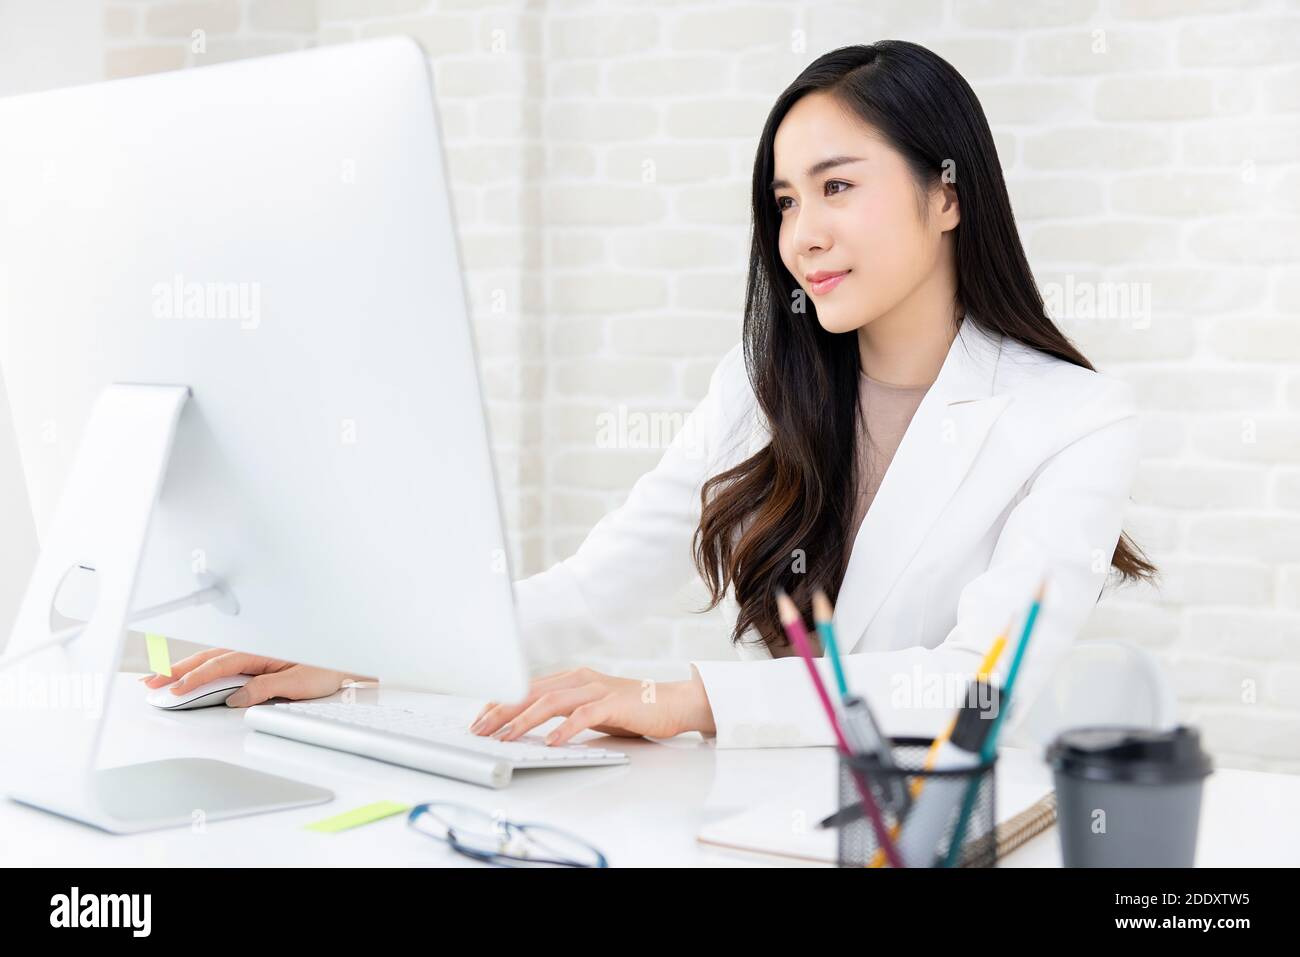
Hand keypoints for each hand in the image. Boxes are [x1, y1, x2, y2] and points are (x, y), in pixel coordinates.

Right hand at [139, 648, 359, 707]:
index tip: (174, 690)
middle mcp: (253, 648)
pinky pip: (220, 662)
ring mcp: (253, 652)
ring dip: (183, 668)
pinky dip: (200, 667)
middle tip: (149, 683)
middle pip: (206, 658)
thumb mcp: (299, 682)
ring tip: (157, 678)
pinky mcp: (255, 659)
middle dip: (176, 669)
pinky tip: (186, 675)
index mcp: (260, 650)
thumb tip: (235, 697)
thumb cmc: (327, 669)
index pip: (219, 665)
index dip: (194, 678)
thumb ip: (266, 688)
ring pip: (210, 658)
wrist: (346, 661)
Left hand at [467, 665, 715, 745]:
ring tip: (505, 736)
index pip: (526, 688)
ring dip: (524, 720)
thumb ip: (563, 713)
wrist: (672, 703)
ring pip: (551, 702)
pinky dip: (564, 729)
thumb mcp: (589, 709)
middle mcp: (579, 679)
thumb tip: (530, 730)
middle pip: (531, 692)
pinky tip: (551, 741)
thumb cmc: (630, 709)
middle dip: (501, 711)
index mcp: (571, 679)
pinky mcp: (614, 704)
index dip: (500, 701)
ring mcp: (596, 689)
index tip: (479, 719)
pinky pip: (584, 715)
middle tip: (479, 730)